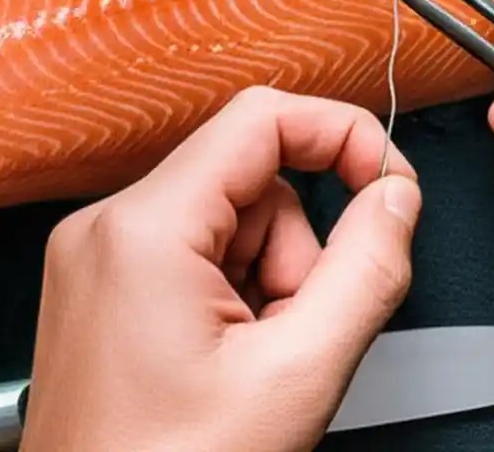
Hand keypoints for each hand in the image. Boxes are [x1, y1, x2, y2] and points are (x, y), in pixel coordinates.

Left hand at [19, 87, 421, 450]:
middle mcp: (106, 231)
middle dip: (300, 255)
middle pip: (254, 183)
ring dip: (270, 287)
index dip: (345, 137)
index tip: (389, 185)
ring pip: (232, 226)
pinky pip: (197, 260)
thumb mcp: (296, 377)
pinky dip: (234, 305)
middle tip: (295, 336)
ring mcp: (98, 262)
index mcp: (143, 231)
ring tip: (255, 366)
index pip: (264, 118)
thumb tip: (396, 200)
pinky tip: (225, 368)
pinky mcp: (103, 294)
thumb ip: (366, 271)